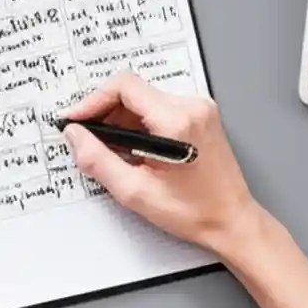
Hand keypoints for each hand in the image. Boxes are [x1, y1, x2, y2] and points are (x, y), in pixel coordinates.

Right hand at [61, 73, 261, 252]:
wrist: (232, 221)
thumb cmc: (194, 212)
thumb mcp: (135, 192)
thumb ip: (98, 160)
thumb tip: (75, 135)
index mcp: (177, 121)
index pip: (124, 86)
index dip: (93, 100)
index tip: (77, 120)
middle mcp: (191, 107)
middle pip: (133, 91)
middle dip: (105, 113)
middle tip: (89, 139)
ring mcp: (199, 109)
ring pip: (144, 99)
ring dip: (122, 119)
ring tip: (113, 150)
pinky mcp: (200, 115)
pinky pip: (158, 107)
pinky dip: (139, 123)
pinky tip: (134, 148)